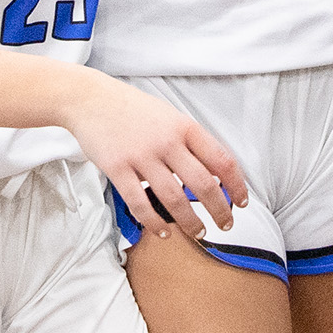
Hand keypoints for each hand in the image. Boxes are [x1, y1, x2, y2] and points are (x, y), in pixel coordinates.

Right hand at [62, 73, 246, 242]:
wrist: (91, 99)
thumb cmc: (132, 109)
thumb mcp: (170, 116)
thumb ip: (190, 142)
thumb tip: (214, 173)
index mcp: (184, 127)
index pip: (222, 160)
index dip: (237, 185)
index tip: (241, 202)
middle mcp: (166, 142)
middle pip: (203, 185)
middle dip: (220, 210)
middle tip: (225, 225)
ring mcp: (141, 156)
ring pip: (174, 199)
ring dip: (191, 222)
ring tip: (199, 232)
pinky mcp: (117, 169)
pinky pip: (140, 203)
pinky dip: (154, 222)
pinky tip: (163, 231)